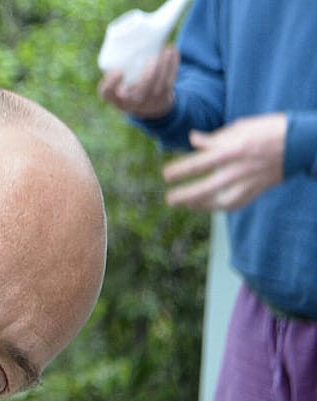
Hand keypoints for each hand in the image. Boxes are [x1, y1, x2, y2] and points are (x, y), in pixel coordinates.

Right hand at [97, 46, 178, 119]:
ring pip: (160, 84)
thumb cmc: (128, 89)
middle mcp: (132, 102)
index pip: (107, 93)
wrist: (149, 107)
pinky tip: (173, 52)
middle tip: (152, 57)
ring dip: (165, 65)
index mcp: (116, 98)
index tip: (118, 71)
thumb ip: (117, 69)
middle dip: (150, 73)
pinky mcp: (165, 96)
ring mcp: (150, 100)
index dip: (111, 83)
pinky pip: (171, 80)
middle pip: (142, 88)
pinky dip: (173, 64)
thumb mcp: (118, 86)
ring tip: (167, 49)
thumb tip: (125, 34)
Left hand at [162, 114, 287, 209]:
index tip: (166, 175)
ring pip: (220, 202)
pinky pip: (237, 204)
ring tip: (188, 204)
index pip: (198, 164)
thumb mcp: (240, 127)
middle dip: (185, 196)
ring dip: (201, 205)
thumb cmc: (268, 129)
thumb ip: (214, 137)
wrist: (301, 141)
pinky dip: (221, 207)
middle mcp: (238, 169)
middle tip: (170, 200)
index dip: (179, 171)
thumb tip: (192, 139)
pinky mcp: (258, 190)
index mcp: (232, 150)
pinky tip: (211, 206)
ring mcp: (249, 182)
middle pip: (205, 188)